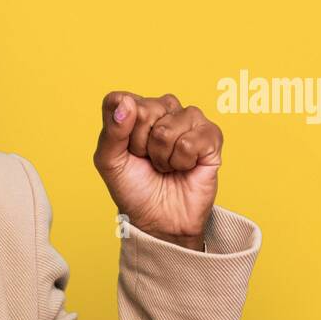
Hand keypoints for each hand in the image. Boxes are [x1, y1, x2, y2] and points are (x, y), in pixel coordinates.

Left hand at [93, 91, 222, 250]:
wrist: (160, 219)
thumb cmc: (134, 188)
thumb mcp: (109, 162)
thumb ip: (111, 131)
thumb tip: (126, 102)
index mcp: (136, 109)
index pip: (120, 100)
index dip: (120, 129)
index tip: (125, 150)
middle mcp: (164, 109)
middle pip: (145, 111)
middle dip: (141, 145)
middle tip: (147, 160)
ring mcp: (189, 120)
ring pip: (168, 128)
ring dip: (162, 157)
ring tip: (166, 166)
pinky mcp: (211, 135)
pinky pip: (191, 141)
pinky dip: (182, 162)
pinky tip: (184, 167)